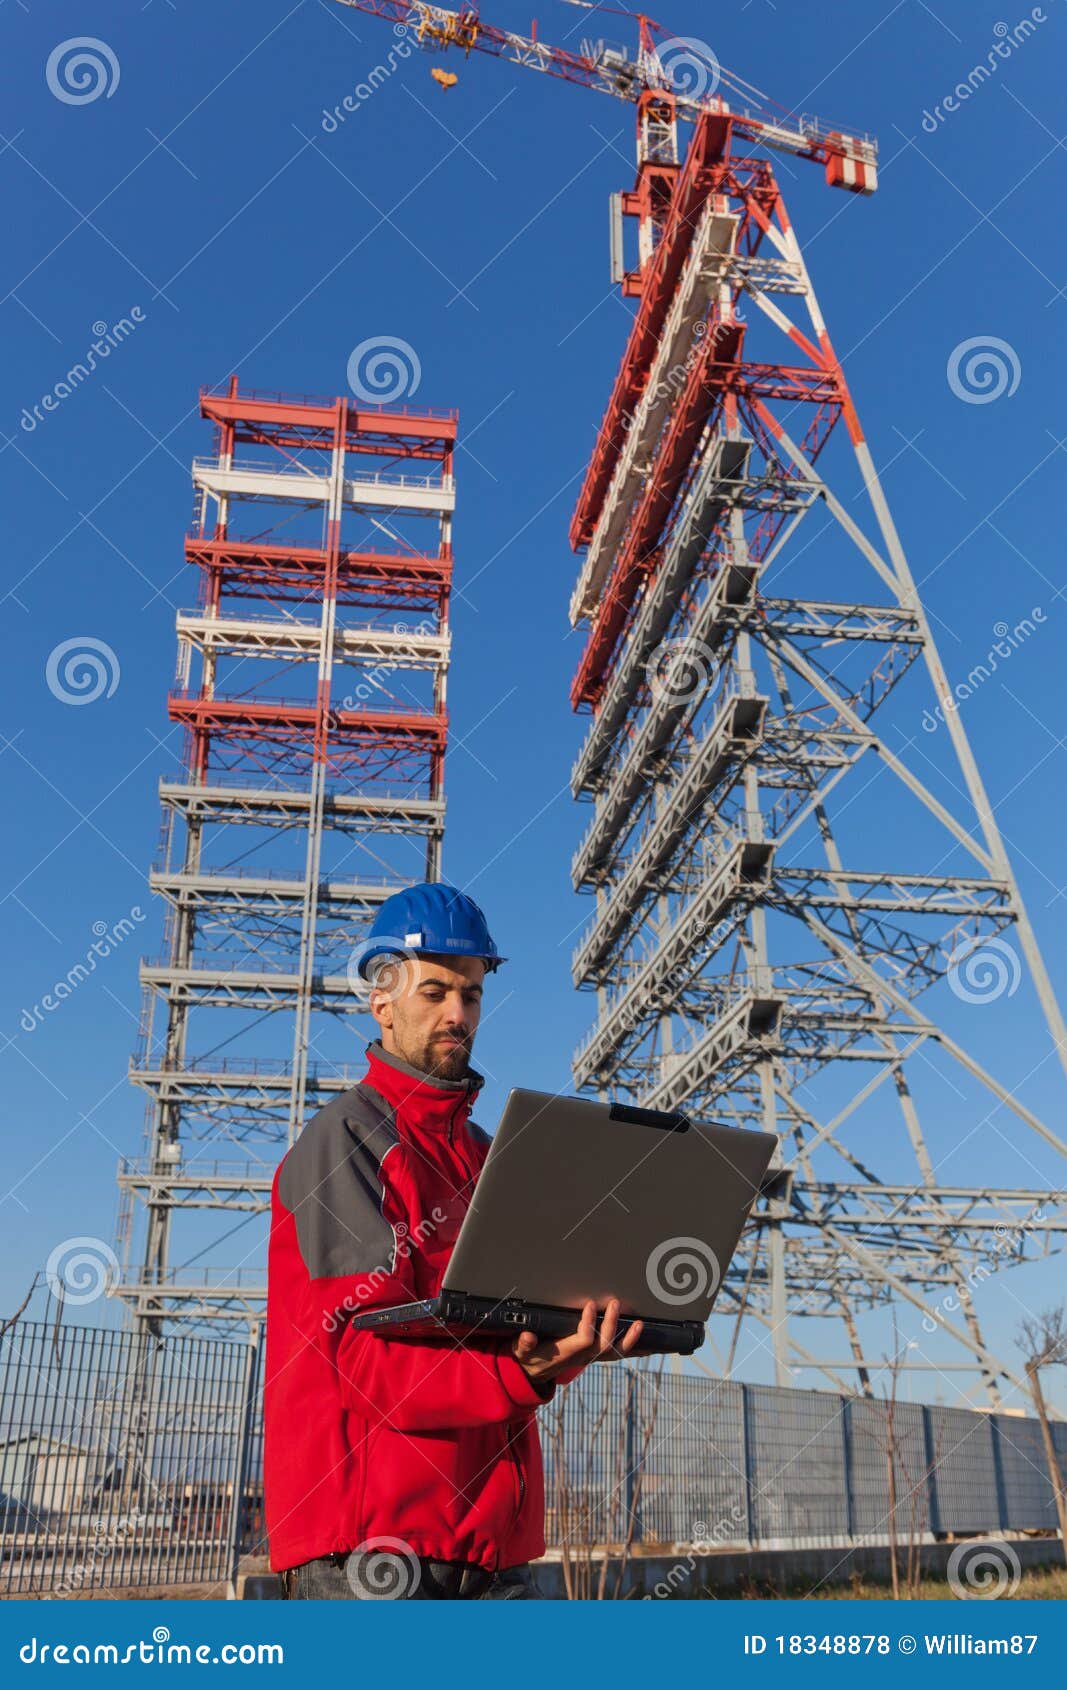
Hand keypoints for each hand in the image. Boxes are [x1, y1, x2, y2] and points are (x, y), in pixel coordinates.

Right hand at [510, 1298, 643, 1386]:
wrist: (534, 1372)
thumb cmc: (528, 1356)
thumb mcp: (520, 1350)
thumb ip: (523, 1344)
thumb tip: (528, 1336)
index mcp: (565, 1352)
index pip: (583, 1340)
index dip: (589, 1323)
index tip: (590, 1304)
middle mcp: (581, 1357)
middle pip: (603, 1345)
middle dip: (611, 1324)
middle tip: (615, 1303)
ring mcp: (590, 1358)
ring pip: (614, 1353)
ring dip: (630, 1339)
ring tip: (640, 1324)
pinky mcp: (595, 1356)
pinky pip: (617, 1355)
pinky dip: (633, 1349)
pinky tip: (649, 1346)